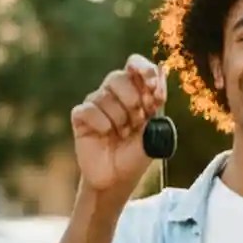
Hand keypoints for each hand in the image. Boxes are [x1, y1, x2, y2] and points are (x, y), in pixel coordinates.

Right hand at [71, 54, 166, 194]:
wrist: (117, 178)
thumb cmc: (136, 153)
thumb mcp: (155, 129)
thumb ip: (158, 101)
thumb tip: (161, 70)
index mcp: (135, 90)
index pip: (135, 63)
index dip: (144, 71)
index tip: (154, 89)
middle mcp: (114, 93)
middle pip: (118, 77)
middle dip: (132, 100)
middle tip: (137, 120)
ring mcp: (96, 104)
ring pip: (104, 96)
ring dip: (119, 118)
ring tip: (121, 134)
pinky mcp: (81, 117)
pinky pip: (88, 110)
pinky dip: (101, 123)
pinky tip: (105, 134)